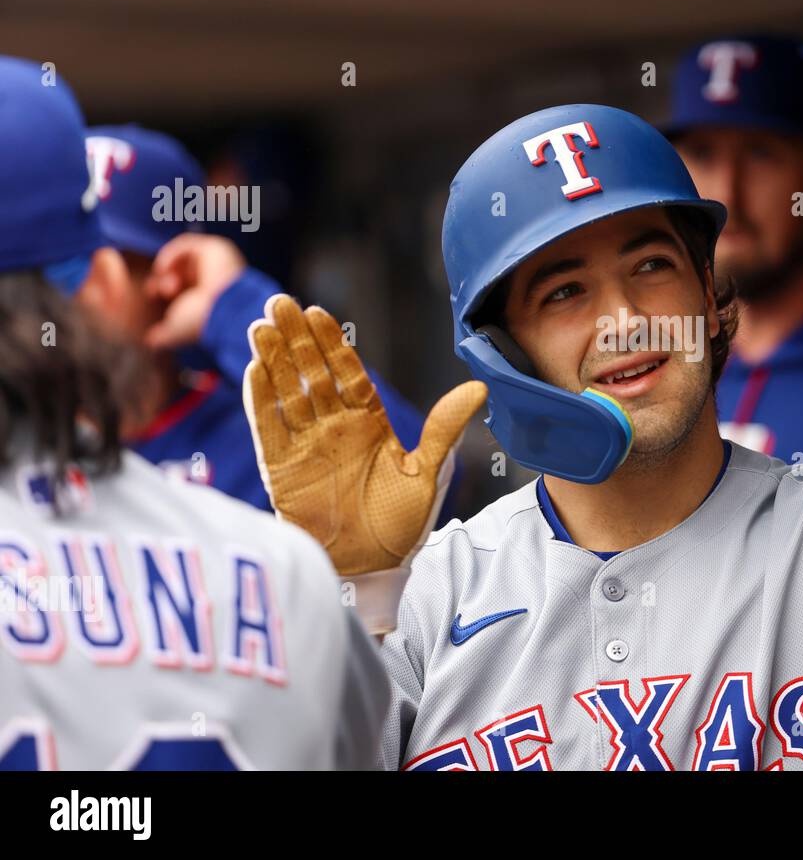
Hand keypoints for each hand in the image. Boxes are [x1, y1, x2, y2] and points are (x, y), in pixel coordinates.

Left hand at [145, 233, 246, 349]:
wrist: (225, 311)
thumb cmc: (203, 323)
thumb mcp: (178, 331)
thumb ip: (163, 336)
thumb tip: (149, 342)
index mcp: (212, 294)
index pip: (184, 282)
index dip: (162, 285)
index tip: (152, 294)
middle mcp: (216, 276)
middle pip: (182, 268)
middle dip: (164, 277)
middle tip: (158, 290)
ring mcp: (218, 261)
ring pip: (185, 255)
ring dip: (169, 266)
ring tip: (164, 278)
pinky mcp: (216, 249)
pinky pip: (186, 243)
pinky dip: (171, 253)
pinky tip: (164, 267)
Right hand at [243, 294, 486, 576]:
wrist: (370, 570)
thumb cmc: (400, 526)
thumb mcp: (427, 473)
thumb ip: (444, 428)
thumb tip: (479, 387)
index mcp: (368, 423)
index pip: (348, 373)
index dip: (332, 343)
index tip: (319, 311)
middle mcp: (334, 428)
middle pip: (312, 374)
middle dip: (296, 339)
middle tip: (280, 303)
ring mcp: (306, 447)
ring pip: (286, 394)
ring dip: (273, 361)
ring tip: (261, 326)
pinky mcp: (281, 471)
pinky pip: (268, 429)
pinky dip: (260, 401)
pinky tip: (253, 369)